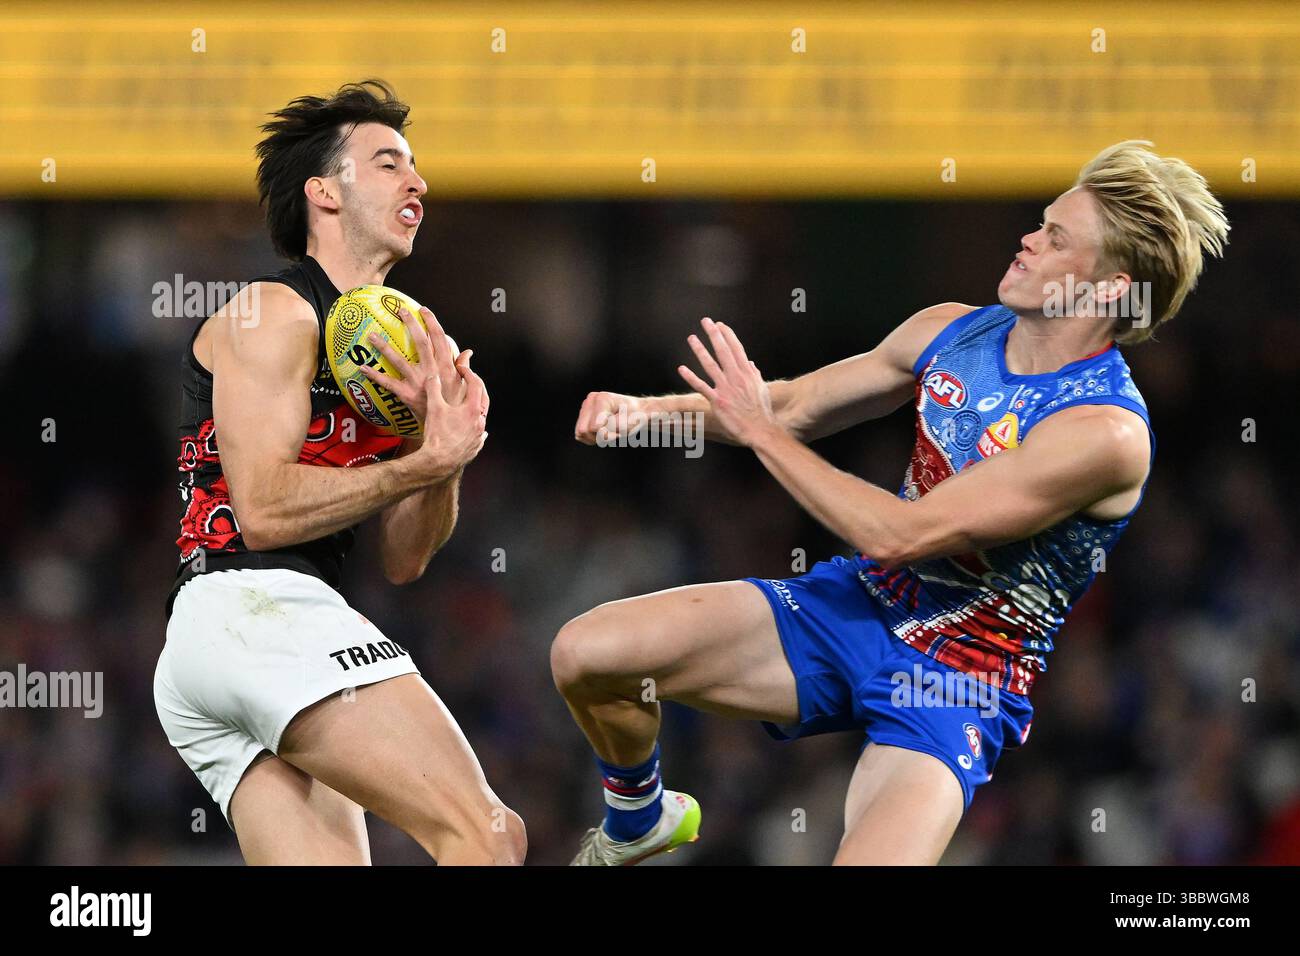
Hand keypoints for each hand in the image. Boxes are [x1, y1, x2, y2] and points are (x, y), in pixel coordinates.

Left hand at [357, 306, 460, 424]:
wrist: (447, 427)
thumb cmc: (456, 406)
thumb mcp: (466, 385)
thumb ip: (464, 367)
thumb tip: (467, 353)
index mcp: (446, 367)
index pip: (440, 339)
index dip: (432, 323)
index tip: (423, 310)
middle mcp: (432, 371)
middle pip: (420, 343)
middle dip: (411, 325)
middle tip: (400, 311)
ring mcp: (418, 382)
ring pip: (399, 360)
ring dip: (384, 347)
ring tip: (372, 335)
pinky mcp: (406, 395)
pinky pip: (388, 383)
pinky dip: (374, 375)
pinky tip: (363, 368)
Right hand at [411, 347, 489, 482]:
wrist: (439, 462)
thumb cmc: (437, 435)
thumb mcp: (434, 408)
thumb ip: (434, 388)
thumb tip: (433, 375)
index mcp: (472, 409)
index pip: (475, 384)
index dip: (468, 373)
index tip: (461, 367)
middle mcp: (480, 422)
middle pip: (483, 398)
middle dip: (476, 386)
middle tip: (468, 379)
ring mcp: (479, 436)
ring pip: (482, 416)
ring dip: (477, 406)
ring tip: (469, 401)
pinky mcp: (475, 447)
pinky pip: (479, 433)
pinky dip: (475, 426)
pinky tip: (471, 427)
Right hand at [574, 390, 644, 445]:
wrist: (636, 413)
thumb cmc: (635, 417)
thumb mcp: (629, 424)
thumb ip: (612, 426)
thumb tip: (596, 428)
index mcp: (603, 399)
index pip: (595, 427)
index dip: (608, 435)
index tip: (620, 431)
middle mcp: (591, 400)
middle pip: (584, 430)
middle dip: (600, 437)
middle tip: (615, 433)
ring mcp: (585, 406)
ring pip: (580, 433)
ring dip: (596, 438)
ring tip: (609, 432)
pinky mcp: (583, 415)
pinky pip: (580, 435)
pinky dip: (592, 438)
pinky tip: (603, 432)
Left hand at [677, 317, 778, 446]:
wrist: (760, 429)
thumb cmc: (761, 411)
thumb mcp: (761, 389)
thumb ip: (754, 374)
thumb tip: (750, 363)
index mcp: (748, 373)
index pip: (737, 348)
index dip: (727, 335)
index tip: (720, 324)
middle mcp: (737, 377)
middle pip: (723, 351)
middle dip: (714, 334)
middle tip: (705, 321)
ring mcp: (726, 388)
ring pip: (710, 365)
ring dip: (700, 350)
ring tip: (691, 338)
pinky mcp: (718, 401)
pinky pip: (701, 386)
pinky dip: (691, 377)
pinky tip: (681, 368)